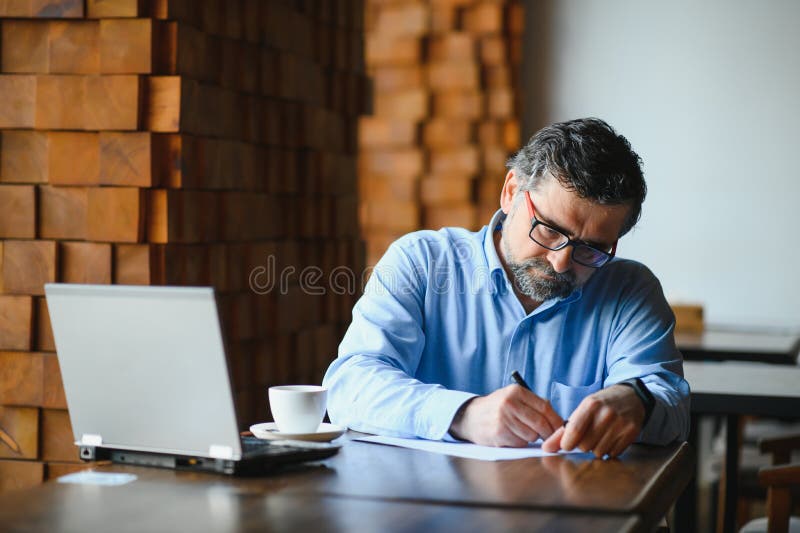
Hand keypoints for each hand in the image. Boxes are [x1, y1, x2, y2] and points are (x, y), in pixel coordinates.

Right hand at [449, 384, 563, 446]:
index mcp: (516, 391)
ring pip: (532, 435)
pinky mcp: (499, 432)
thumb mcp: (512, 398)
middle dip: (548, 433)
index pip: (545, 407)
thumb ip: (532, 405)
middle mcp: (509, 402)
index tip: (560, 429)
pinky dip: (520, 443)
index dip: (556, 421)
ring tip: (521, 432)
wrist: (470, 417)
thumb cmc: (496, 408)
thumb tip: (558, 420)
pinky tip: (511, 436)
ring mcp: (503, 418)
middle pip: (540, 422)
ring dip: (531, 438)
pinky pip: (520, 442)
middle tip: (549, 438)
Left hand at [541, 384, 643, 457]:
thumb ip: (563, 431)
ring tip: (600, 436)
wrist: (631, 397)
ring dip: (596, 449)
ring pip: (599, 452)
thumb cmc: (601, 405)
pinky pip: (613, 453)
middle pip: (585, 445)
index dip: (567, 443)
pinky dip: (609, 450)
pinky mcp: (631, 433)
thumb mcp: (581, 411)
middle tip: (587, 436)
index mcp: (591, 405)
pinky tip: (611, 438)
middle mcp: (606, 414)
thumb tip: (546, 449)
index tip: (567, 445)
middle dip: (582, 445)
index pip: (575, 431)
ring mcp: (620, 423)